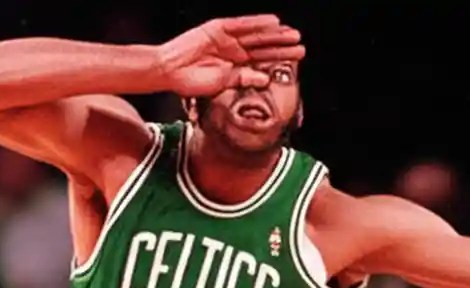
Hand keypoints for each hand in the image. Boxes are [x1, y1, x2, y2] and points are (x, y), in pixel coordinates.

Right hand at [156, 15, 303, 97]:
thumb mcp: (222, 83)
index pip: (262, 60)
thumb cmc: (190, 81)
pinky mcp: (217, 28)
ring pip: (255, 35)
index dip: (279, 58)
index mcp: (235, 66)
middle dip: (281, 46)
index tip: (297, 57)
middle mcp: (233, 50)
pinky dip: (256, 23)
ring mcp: (226, 38)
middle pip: (262, 46)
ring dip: (274, 34)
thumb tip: (265, 78)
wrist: (169, 71)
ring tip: (292, 35)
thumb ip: (243, 79)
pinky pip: (240, 24)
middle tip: (301, 45)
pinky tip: (273, 22)